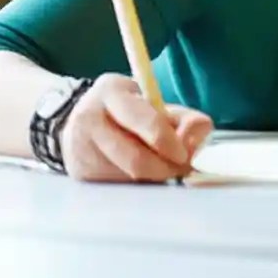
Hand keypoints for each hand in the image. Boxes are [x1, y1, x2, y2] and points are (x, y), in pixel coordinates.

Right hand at [59, 73, 213, 182]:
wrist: (77, 121)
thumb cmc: (128, 112)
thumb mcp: (156, 104)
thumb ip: (185, 119)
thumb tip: (200, 135)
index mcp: (111, 91)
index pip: (144, 121)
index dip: (169, 142)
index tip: (184, 155)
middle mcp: (89, 117)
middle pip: (136, 159)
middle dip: (165, 169)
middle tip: (181, 169)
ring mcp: (79, 147)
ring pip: (128, 177)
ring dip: (152, 178)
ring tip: (160, 167)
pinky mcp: (78, 172)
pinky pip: (116, 186)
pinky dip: (135, 183)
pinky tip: (138, 172)